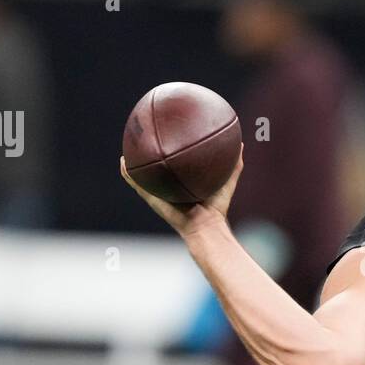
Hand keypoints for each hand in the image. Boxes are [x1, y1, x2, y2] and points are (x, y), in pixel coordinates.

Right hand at [119, 144, 243, 237]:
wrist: (205, 226)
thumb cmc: (217, 208)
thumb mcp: (228, 180)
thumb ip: (234, 163)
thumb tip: (241, 143)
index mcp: (184, 184)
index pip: (176, 167)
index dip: (170, 155)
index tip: (167, 138)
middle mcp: (170, 188)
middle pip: (157, 171)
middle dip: (150, 157)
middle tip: (142, 140)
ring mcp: (160, 194)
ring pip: (142, 178)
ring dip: (133, 165)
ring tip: (125, 150)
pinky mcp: (153, 200)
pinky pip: (138, 185)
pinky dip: (129, 175)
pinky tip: (123, 163)